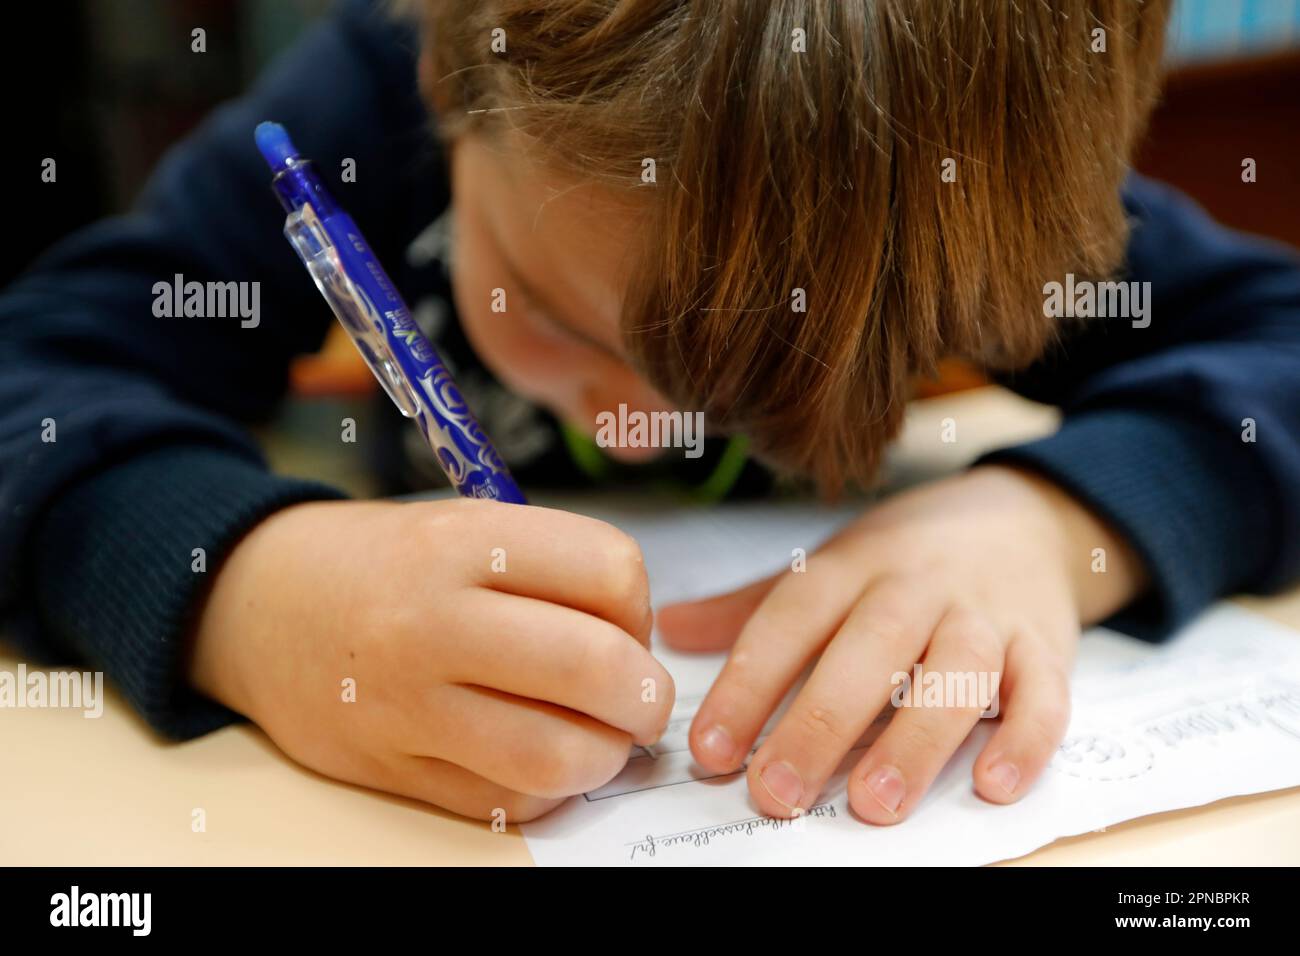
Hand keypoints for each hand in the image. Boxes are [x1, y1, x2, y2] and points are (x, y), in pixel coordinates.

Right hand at [187, 497, 673, 822]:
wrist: (257, 603)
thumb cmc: (385, 562)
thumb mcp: (465, 524)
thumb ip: (553, 568)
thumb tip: (642, 643)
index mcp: (462, 543)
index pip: (609, 572)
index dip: (639, 606)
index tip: (626, 622)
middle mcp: (432, 622)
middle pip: (594, 668)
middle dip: (647, 694)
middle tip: (643, 696)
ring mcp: (407, 704)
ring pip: (555, 754)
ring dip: (606, 753)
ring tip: (600, 734)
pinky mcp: (391, 769)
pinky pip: (506, 800)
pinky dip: (546, 787)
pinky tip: (538, 754)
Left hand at [657, 465, 1145, 822]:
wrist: (1022, 517)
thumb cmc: (906, 556)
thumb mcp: (828, 566)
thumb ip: (753, 606)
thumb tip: (671, 629)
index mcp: (852, 565)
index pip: (789, 621)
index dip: (747, 686)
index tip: (711, 751)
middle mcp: (917, 586)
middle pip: (867, 651)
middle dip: (819, 723)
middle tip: (776, 791)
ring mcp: (986, 616)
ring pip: (955, 674)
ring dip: (915, 740)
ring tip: (873, 804)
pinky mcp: (1045, 648)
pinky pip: (1044, 693)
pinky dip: (1026, 738)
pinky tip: (992, 784)